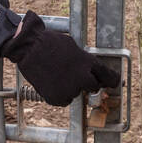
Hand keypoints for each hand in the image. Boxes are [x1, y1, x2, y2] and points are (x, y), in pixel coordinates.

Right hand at [2, 10, 119, 106]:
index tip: (113, 82)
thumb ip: (84, 60)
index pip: (108, 76)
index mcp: (88, 63)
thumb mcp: (73, 47)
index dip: (111, 80)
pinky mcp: (57, 98)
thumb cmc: (50, 42)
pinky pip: (64, 100)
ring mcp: (69, 90)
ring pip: (77, 93)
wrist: (28, 48)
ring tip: (58, 74)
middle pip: (94, 87)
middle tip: (76, 76)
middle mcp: (82, 79)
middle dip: (88, 82)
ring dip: (71, 87)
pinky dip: (60, 94)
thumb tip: (91, 70)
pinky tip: (52, 82)